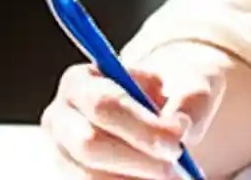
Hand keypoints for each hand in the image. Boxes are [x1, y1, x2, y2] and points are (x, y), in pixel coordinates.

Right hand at [41, 42, 228, 178]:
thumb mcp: (190, 83)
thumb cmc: (172, 93)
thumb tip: (180, 124)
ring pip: (89, 176)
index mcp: (81, 81)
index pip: (104, 104)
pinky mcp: (67, 177)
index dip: (142, 127)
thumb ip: (191, 99)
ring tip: (173, 177)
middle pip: (89, 144)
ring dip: (134, 179)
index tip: (177, 141)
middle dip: (138, 159)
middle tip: (176, 168)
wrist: (160, 114)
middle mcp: (59, 117)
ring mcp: (58, 153)